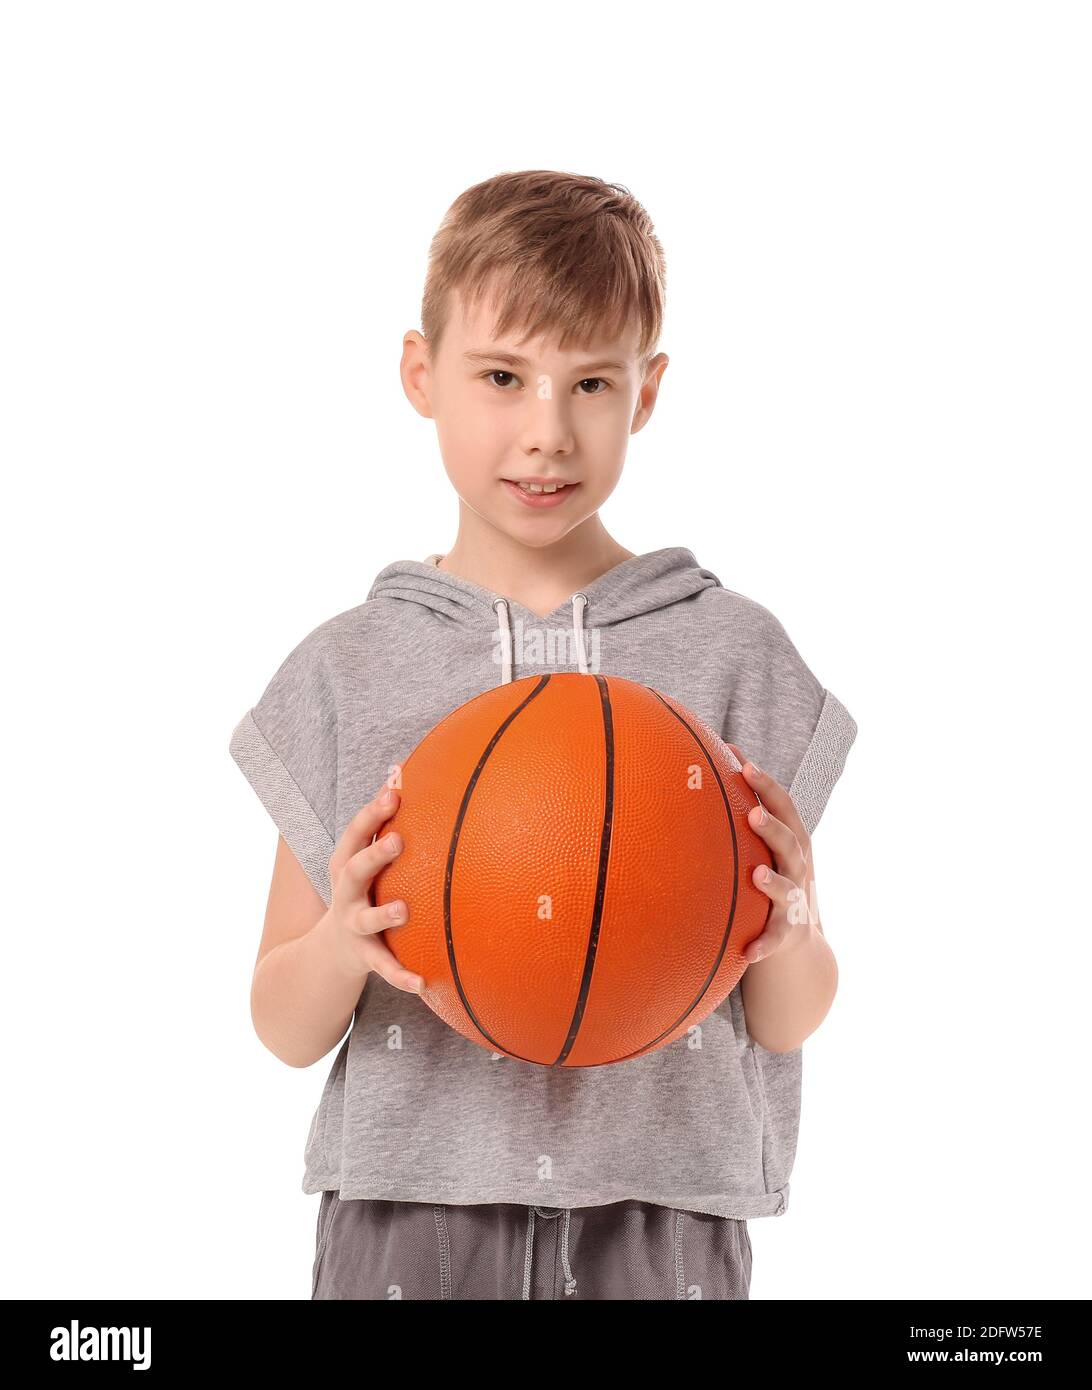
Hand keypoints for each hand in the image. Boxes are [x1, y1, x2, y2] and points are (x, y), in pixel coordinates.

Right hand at [324, 780, 421, 994]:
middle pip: (354, 870)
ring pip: (366, 921)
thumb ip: (382, 821)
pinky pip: (384, 968)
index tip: (394, 792)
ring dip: (383, 915)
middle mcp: (346, 893)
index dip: (373, 812)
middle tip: (398, 841)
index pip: (355, 834)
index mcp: (346, 864)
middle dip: (374, 855)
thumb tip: (402, 769)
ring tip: (403, 910)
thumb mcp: (364, 858)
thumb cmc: (363, 889)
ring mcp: (354, 926)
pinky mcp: (365, 956)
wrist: (331, 951)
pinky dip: (401, 976)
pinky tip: (423, 983)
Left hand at [727, 745, 818, 964]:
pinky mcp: (786, 932)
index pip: (784, 807)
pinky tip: (747, 952)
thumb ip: (749, 799)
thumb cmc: (772, 871)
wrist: (795, 935)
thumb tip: (725, 747)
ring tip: (756, 875)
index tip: (744, 765)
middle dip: (773, 829)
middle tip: (752, 814)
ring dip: (773, 883)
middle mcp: (798, 867)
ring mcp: (794, 901)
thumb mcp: (767, 839)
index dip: (767, 786)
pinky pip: (774, 939)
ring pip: (787, 890)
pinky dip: (763, 944)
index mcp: (792, 840)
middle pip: (791, 843)